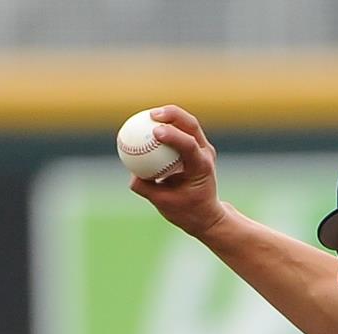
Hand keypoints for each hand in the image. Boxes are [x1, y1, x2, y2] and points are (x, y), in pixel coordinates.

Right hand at [127, 104, 227, 237]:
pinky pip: (182, 129)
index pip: (190, 146)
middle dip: (172, 114)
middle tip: (151, 115)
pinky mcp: (197, 146)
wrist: (205, 214)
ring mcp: (203, 148)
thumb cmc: (186, 211)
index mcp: (201, 168)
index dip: (173, 135)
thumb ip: (146, 188)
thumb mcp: (163, 203)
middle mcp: (205, 154)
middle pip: (191, 125)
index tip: (155, 132)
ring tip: (149, 115)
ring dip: (170, 115)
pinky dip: (167, 124)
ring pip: (188, 123)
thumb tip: (131, 174)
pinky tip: (150, 124)